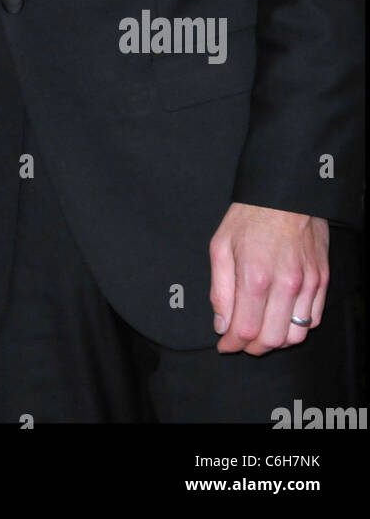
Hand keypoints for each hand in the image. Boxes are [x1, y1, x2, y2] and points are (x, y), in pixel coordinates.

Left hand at [209, 202, 327, 354]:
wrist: (285, 193)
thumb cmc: (249, 217)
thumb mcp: (220, 246)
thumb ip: (219, 290)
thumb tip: (221, 325)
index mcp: (254, 277)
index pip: (244, 330)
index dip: (231, 345)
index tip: (223, 345)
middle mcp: (285, 285)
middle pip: (271, 340)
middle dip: (251, 348)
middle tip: (239, 341)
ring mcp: (307, 284)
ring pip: (296, 336)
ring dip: (275, 342)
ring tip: (259, 332)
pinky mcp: (322, 280)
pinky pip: (313, 320)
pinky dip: (296, 328)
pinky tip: (280, 319)